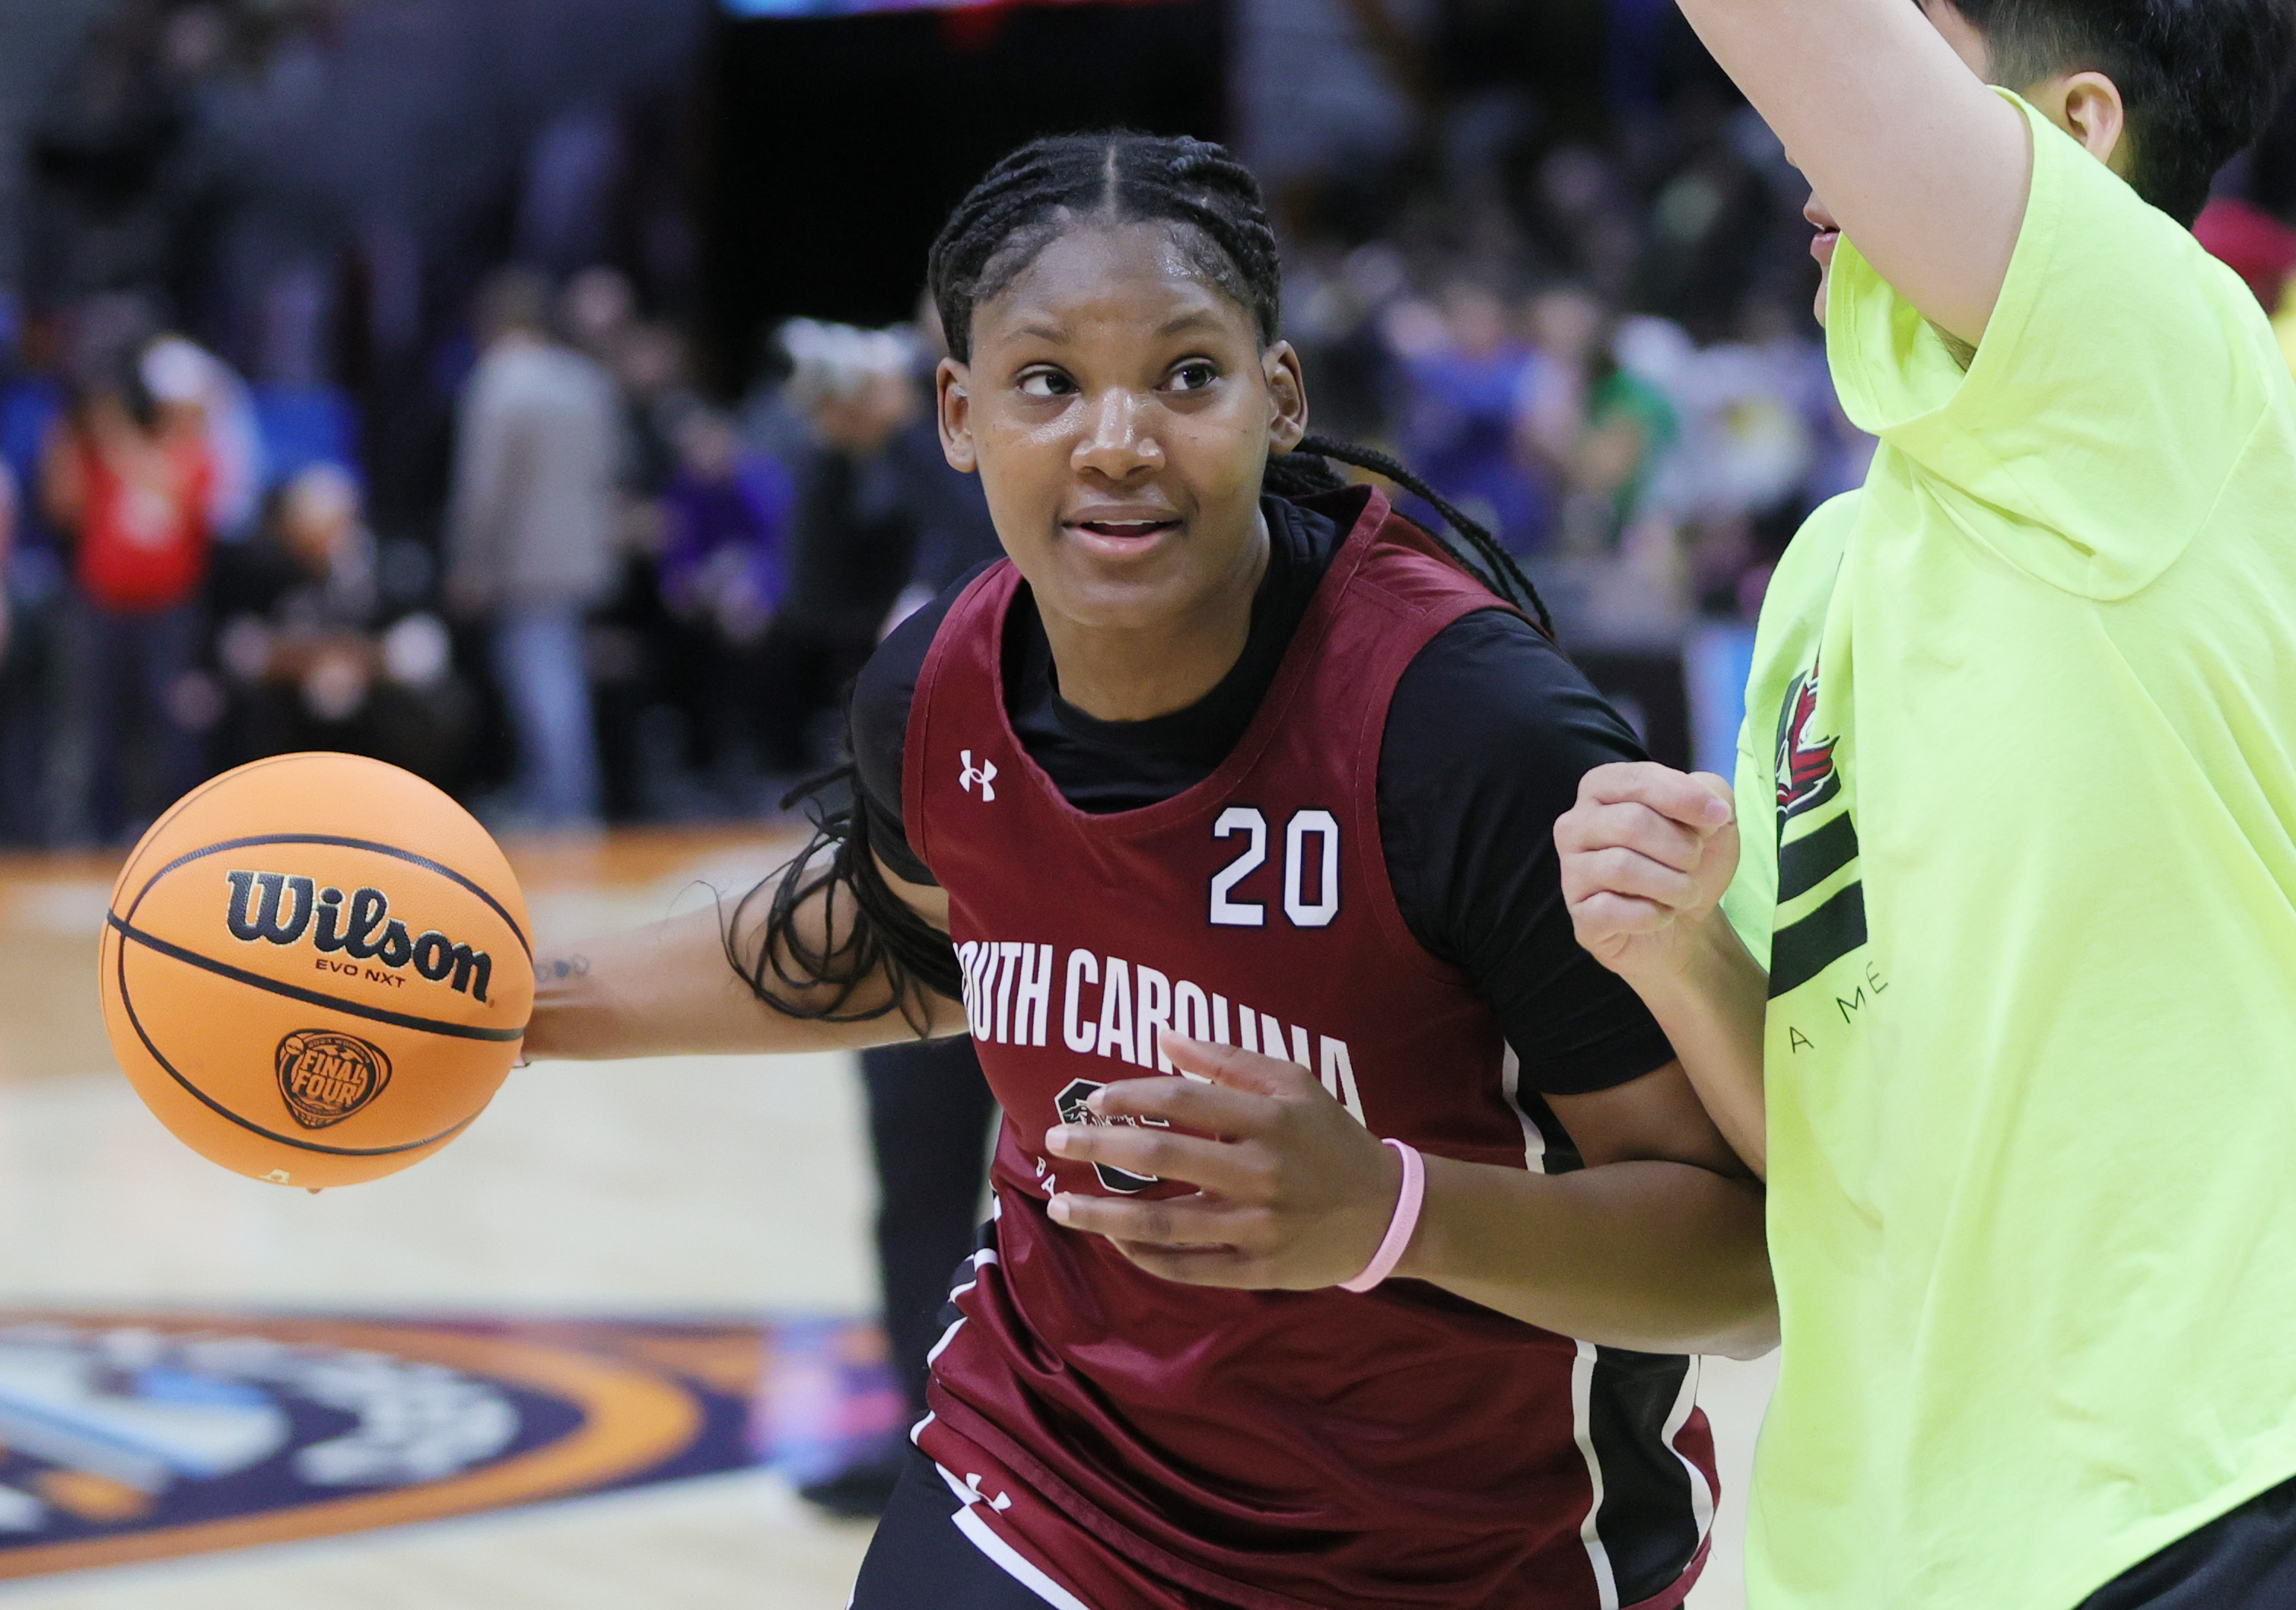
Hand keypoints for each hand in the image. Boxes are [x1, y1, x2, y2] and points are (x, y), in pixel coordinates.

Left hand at [1044, 1033, 1402, 1289]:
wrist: (1386, 1212)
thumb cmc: (1328, 1138)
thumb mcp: (1293, 1083)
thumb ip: (1226, 1059)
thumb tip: (1162, 1033)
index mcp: (1269, 1119)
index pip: (1183, 1101)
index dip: (1130, 1097)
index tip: (1092, 1099)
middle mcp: (1261, 1173)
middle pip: (1163, 1158)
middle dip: (1099, 1148)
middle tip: (1053, 1140)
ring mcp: (1258, 1228)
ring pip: (1165, 1223)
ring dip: (1104, 1216)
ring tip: (1061, 1207)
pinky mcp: (1258, 1271)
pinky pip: (1189, 1268)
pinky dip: (1145, 1257)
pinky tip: (1115, 1242)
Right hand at [1556, 762, 1739, 981]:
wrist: (1688, 922)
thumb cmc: (1689, 861)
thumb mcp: (1713, 815)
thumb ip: (1711, 790)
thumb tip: (1709, 807)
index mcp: (1601, 789)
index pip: (1638, 781)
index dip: (1684, 798)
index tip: (1718, 818)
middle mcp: (1575, 825)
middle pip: (1631, 823)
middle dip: (1681, 848)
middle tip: (1694, 863)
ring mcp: (1572, 872)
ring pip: (1621, 868)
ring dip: (1672, 885)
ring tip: (1685, 892)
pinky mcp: (1581, 916)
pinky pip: (1613, 911)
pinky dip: (1653, 915)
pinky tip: (1660, 915)